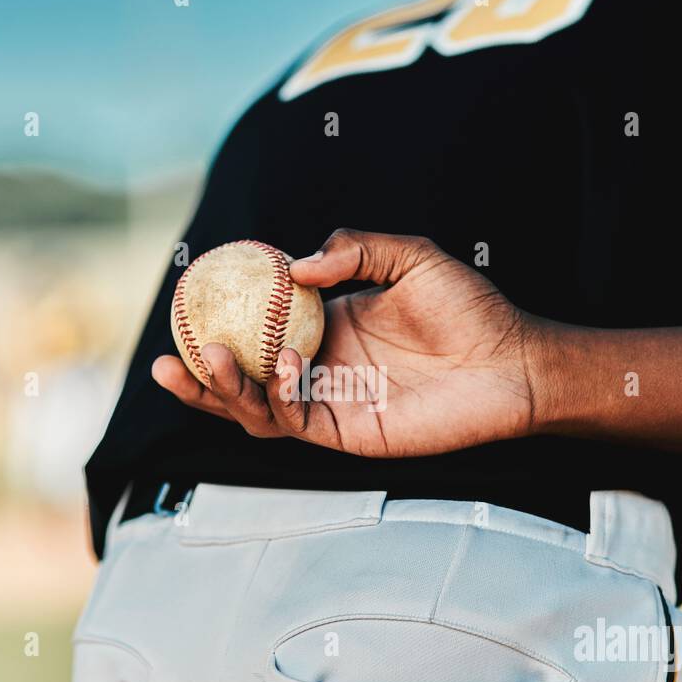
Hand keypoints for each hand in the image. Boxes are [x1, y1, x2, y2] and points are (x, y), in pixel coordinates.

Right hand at [152, 228, 554, 456]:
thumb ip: (353, 248)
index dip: (218, 322)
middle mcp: (319, 367)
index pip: (257, 329)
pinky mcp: (350, 432)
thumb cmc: (469, 309)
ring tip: (210, 360)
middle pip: (243, 380)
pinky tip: (288, 364)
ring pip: (259, 409)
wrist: (513, 361)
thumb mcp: (409, 256)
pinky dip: (282, 397)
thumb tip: (294, 265)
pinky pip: (299, 422)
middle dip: (199, 374)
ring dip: (227, 391)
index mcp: (325, 327)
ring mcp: (331, 403)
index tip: (186, 304)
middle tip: (168, 357)